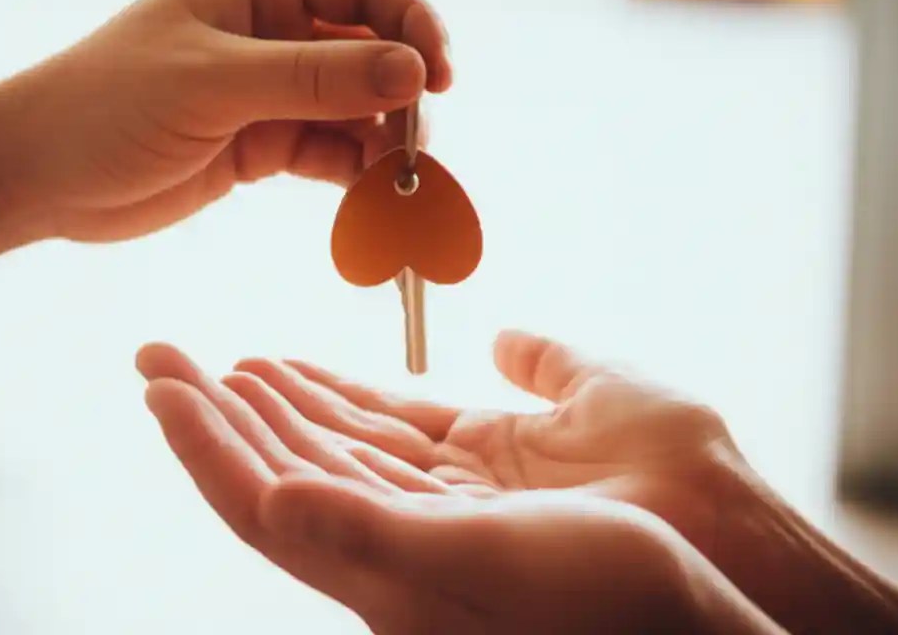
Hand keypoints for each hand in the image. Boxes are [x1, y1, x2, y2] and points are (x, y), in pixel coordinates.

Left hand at [0, 0, 449, 241]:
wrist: (38, 177)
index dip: (411, 23)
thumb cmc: (106, 107)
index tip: (439, 79)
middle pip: (369, 51)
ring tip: (394, 187)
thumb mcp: (215, 83)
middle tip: (416, 151)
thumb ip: (315, 77)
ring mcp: (266, 91)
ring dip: (381, 144)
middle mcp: (269, 32)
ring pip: (353, 109)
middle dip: (400, 96)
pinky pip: (327, 153)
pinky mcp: (259, 145)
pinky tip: (367, 204)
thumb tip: (413, 70)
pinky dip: (352, 176)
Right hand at [216, 332, 897, 634]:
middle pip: (308, 455)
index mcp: (468, 472)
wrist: (736, 546)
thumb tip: (502, 336)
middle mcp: (433, 512)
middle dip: (230, 409)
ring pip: (294, 485)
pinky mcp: (422, 562)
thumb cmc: (688, 478)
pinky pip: (319, 522)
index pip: (358, 428)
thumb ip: (544, 366)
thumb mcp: (605, 392)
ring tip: (166, 385)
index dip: (299, 391)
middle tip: (162, 360)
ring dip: (222, 436)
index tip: (248, 357)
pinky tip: (212, 437)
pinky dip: (259, 481)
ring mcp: (423, 542)